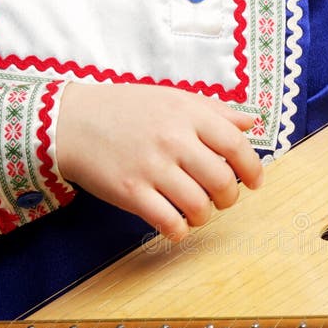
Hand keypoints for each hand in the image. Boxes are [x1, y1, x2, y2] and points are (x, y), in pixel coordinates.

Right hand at [57, 82, 263, 240]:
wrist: (71, 122)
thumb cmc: (125, 110)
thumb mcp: (172, 97)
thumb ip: (214, 111)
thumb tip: (250, 123)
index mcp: (187, 113)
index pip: (236, 144)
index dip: (253, 167)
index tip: (256, 182)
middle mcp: (172, 139)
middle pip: (222, 180)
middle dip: (229, 198)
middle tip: (222, 199)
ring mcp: (151, 167)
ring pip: (198, 206)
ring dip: (204, 216)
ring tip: (197, 212)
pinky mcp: (130, 192)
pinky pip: (168, 222)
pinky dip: (179, 230)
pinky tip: (175, 224)